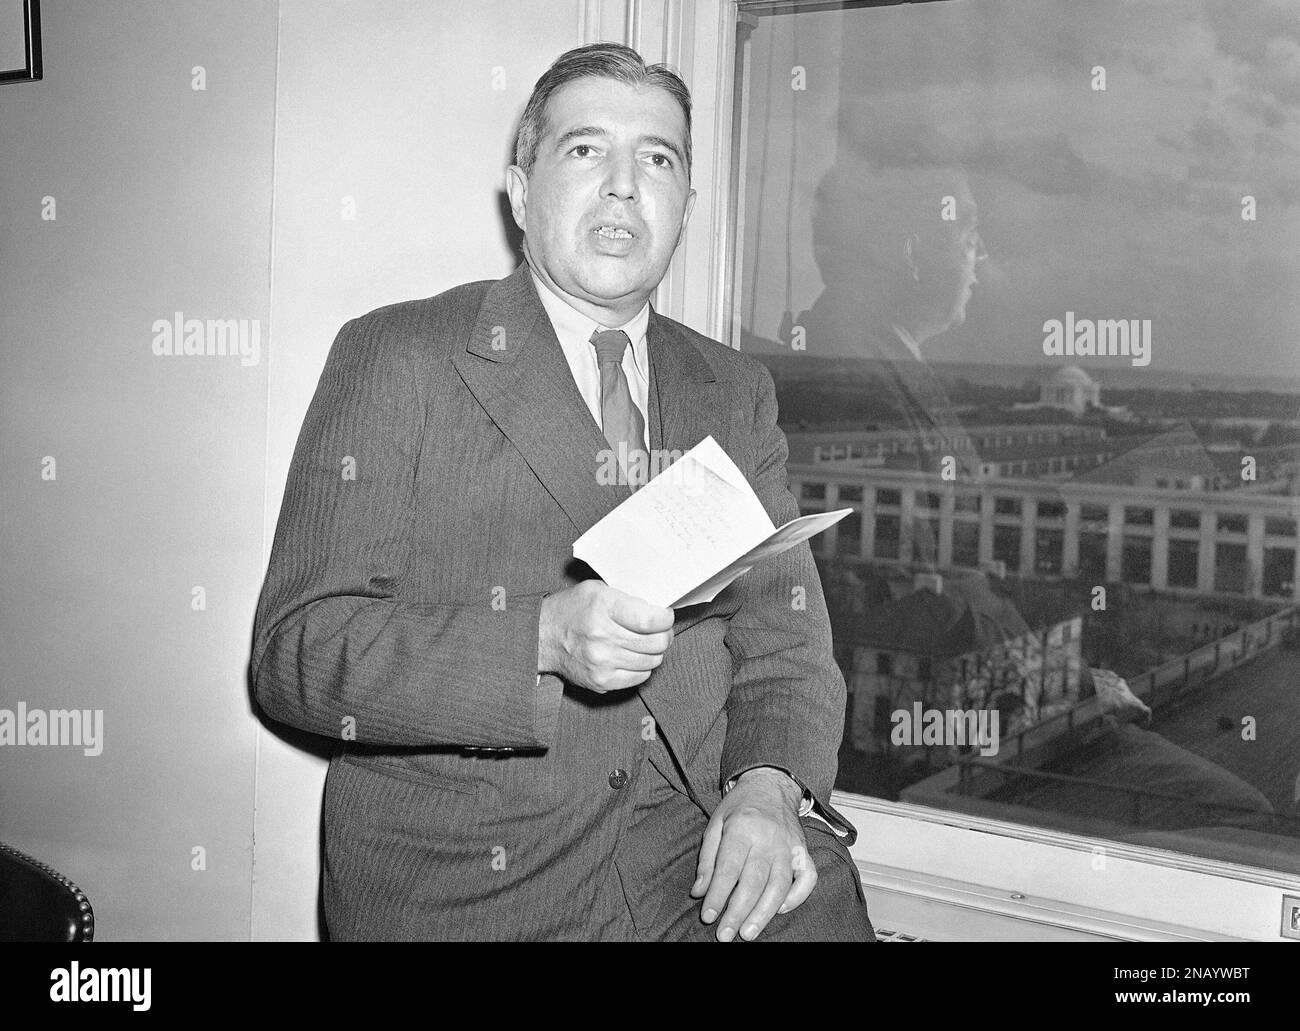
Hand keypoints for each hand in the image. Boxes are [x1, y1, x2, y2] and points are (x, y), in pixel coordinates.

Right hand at [537, 581, 673, 693]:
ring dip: (654, 651)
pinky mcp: (601, 680)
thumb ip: (627, 597)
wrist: (542, 636)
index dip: (665, 619)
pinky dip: (641, 667)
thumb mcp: (596, 589)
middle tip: (660, 630)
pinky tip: (632, 656)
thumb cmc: (571, 610)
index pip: (651, 620)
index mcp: (603, 607)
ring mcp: (601, 661)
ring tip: (645, 642)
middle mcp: (602, 636)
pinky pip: (640, 677)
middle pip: (656, 643)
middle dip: (664, 634)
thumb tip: (658, 608)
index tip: (664, 616)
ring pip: (652, 661)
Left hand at [691, 767, 815, 940]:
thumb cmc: (739, 808)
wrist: (770, 785)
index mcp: (743, 828)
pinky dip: (796, 898)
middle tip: (725, 935)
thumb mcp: (715, 824)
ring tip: (748, 932)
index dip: (718, 895)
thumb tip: (699, 892)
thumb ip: (707, 859)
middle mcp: (768, 838)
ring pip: (779, 885)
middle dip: (738, 912)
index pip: (729, 868)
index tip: (708, 916)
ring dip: (764, 913)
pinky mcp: (804, 852)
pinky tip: (779, 910)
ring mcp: (789, 846)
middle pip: (754, 881)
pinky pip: (807, 879)